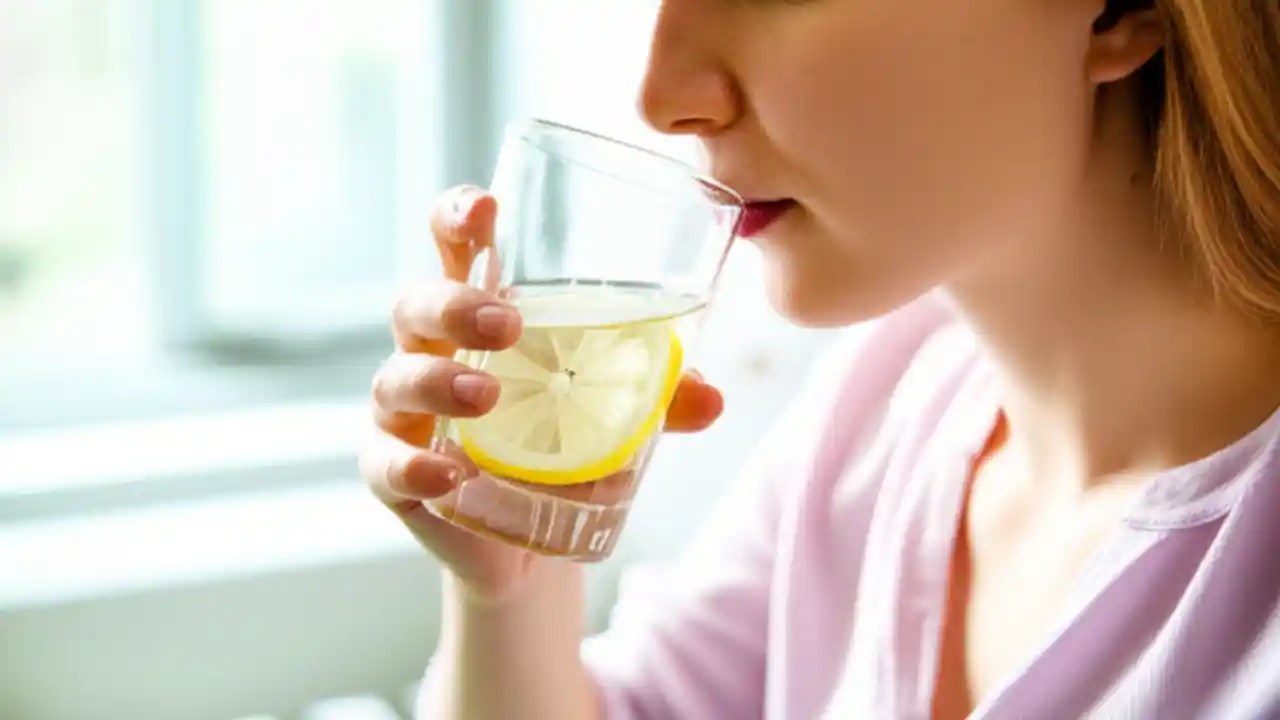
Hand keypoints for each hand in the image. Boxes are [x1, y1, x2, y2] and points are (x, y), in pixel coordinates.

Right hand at [359, 185, 723, 600]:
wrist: (533, 543)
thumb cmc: (564, 449)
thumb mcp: (614, 416)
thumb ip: (658, 398)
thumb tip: (711, 397)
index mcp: (480, 318)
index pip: (455, 249)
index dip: (457, 218)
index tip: (485, 207)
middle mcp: (433, 353)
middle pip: (415, 303)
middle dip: (454, 303)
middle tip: (508, 322)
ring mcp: (406, 414)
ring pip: (395, 378)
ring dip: (437, 380)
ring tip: (486, 396)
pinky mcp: (394, 473)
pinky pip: (384, 464)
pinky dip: (413, 466)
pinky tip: (450, 474)